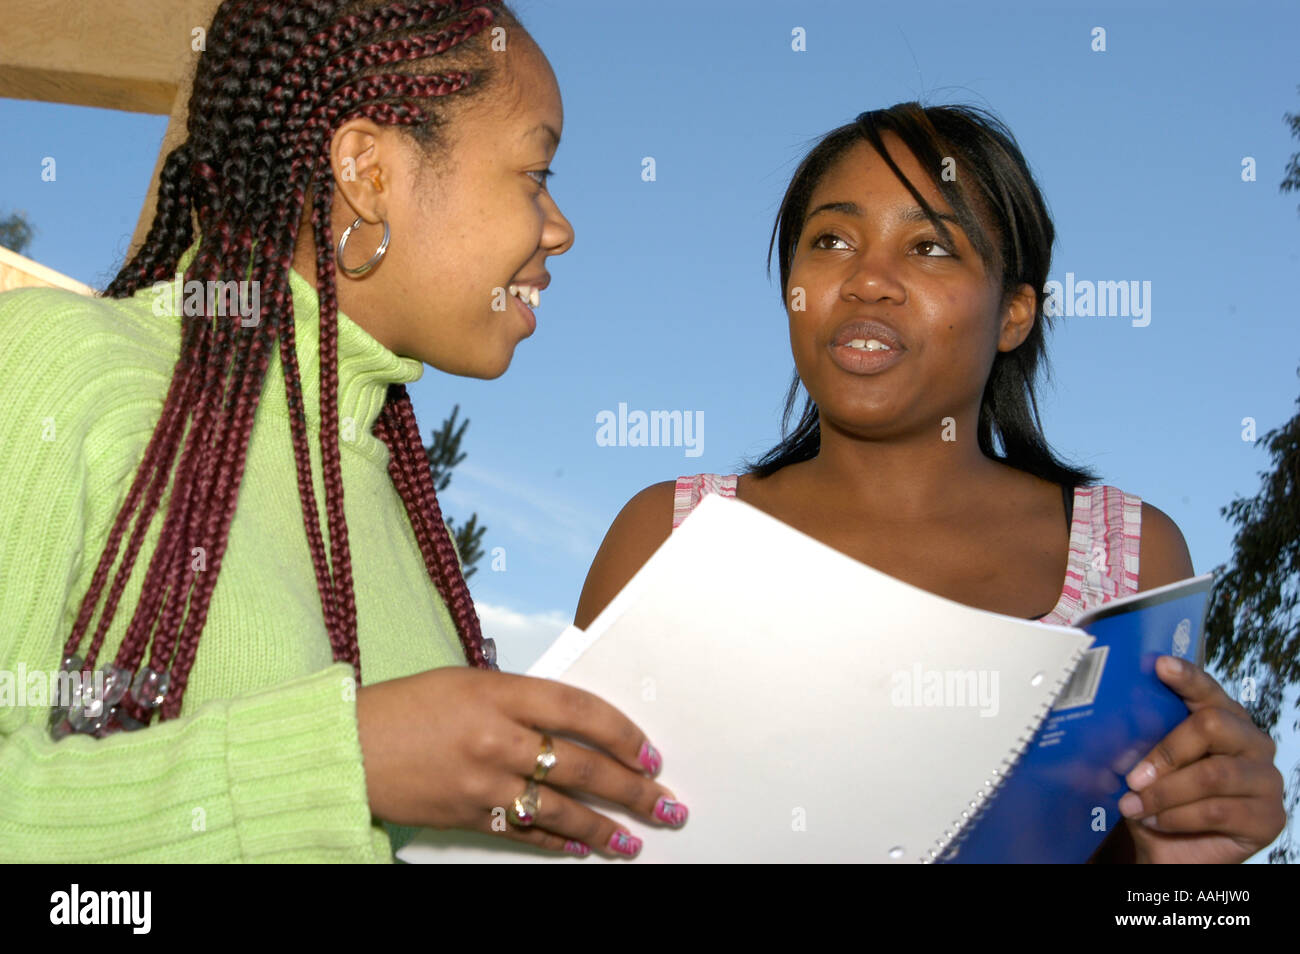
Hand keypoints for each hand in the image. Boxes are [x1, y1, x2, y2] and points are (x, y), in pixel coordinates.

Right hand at [355, 667, 685, 858]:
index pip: (581, 711)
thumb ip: (521, 699)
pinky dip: (558, 842)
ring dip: (605, 827)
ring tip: (636, 839)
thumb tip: (574, 721)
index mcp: (501, 693)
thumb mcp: (469, 681)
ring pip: (562, 810)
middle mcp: (498, 738)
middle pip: (583, 766)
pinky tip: (583, 848)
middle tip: (665, 803)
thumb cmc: (407, 706)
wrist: (351, 746)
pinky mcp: (471, 816)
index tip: (649, 753)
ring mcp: (485, 782)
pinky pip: (526, 833)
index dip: (623, 734)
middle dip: (632, 789)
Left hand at [1115, 655, 1285, 862]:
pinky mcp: (1268, 818)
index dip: (1187, 677)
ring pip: (1212, 774)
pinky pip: (1217, 811)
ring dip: (1165, 793)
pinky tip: (1155, 822)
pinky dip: (1177, 817)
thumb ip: (1141, 739)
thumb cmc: (1159, 799)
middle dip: (1166, 751)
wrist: (1172, 852)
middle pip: (1214, 725)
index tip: (1160, 665)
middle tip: (1132, 777)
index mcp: (1226, 719)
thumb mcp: (1145, 764)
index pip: (1209, 690)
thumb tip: (1109, 718)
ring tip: (1134, 805)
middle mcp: (1253, 743)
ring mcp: (1266, 780)